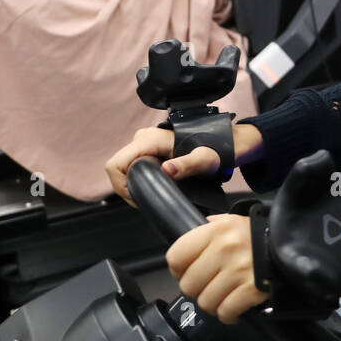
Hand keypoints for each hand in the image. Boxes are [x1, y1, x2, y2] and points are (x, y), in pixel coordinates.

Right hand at [104, 121, 264, 202]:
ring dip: (133, 185)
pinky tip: (153, 188)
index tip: (138, 198)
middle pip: (118, 169)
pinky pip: (134, 167)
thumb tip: (167, 170)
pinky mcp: (150, 150)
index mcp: (150, 140)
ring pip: (125, 169)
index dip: (120, 186)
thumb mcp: (205, 160)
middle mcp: (143, 139)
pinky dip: (139, 180)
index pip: (115, 165)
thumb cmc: (217, 149)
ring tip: (152, 196)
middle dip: (127, 189)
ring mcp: (145, 144)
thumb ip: (188, 165)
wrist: (225, 142)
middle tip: (146, 202)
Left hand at [167, 213, 269, 322]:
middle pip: (188, 285)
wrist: (300, 244)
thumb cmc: (264, 234)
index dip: (179, 270)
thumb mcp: (236, 220)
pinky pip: (226, 311)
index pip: (176, 257)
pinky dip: (228, 315)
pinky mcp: (252, 290)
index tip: (189, 272)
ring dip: (214, 305)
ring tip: (224, 298)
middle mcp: (224, 249)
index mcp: (216, 230)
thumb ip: (214, 225)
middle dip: (198, 290)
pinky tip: (235, 310)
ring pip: (206, 302)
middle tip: (211, 287)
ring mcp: (239, 271)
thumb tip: (198, 231)